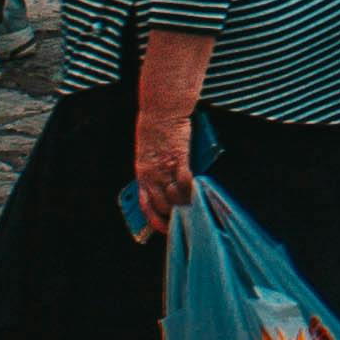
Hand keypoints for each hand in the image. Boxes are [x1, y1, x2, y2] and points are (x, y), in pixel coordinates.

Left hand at [133, 28, 213, 222]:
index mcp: (142, 175)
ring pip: (174, 197)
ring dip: (185, 205)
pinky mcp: (178, 159)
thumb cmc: (155, 129)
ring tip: (194, 208)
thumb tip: (167, 187)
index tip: (164, 229)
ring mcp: (164, 169)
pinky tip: (197, 192)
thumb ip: (155, 172)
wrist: (160, 110)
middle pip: (162, 206)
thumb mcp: (148, 155)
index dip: (155, 221)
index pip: (146, 206)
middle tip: (184, 221)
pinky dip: (192, 189)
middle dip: (173, 217)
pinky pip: (186, 181)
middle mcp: (151, 176)